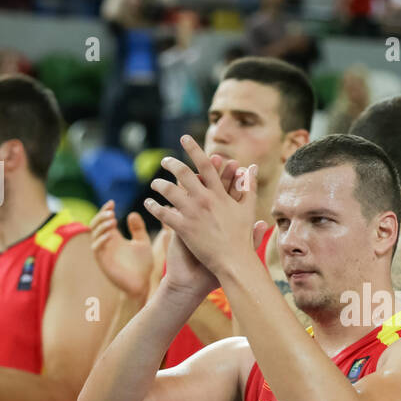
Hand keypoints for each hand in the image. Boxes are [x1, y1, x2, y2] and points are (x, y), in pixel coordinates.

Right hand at [90, 201, 152, 299]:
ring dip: (102, 226)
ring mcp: (103, 252)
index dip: (106, 210)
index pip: (104, 219)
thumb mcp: (142, 243)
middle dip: (101, 216)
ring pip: (94, 234)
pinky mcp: (103, 262)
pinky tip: (110, 234)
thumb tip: (132, 213)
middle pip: (95, 224)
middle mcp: (106, 243)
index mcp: (114, 237)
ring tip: (112, 220)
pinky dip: (101, 239)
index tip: (112, 203)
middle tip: (111, 211)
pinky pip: (97, 248)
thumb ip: (138, 229)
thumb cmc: (142, 265)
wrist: (142, 285)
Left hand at [145, 135, 262, 278]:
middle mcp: (205, 200)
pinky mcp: (183, 228)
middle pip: (183, 174)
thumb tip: (252, 166)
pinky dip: (154, 207)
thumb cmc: (242, 237)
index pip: (205, 165)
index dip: (194, 149)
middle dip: (171, 164)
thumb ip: (249, 186)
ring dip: (159, 184)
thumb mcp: (248, 209)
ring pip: (169, 191)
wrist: (234, 262)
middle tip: (165, 161)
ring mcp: (193, 214)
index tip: (184, 138)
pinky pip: (163, 214)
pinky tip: (148, 204)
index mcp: (219, 194)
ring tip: (154, 183)